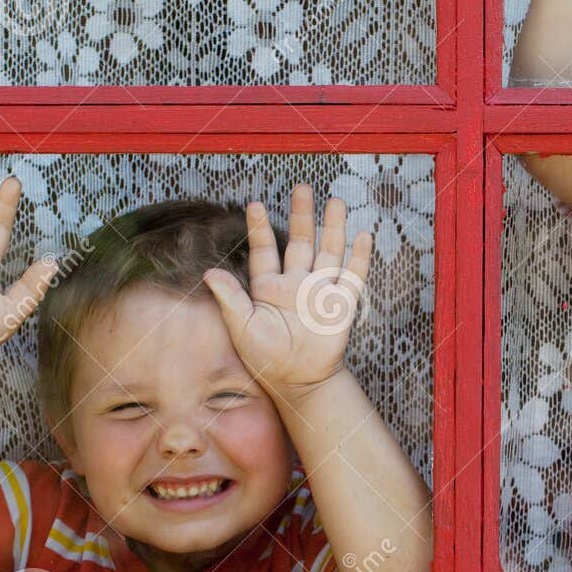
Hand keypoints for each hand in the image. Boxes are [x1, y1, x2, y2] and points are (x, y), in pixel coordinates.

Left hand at [203, 183, 372, 393]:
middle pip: (300, 241)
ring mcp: (320, 291)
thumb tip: (208, 273)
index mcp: (269, 288)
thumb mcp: (242, 327)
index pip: (264, 251)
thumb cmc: (266, 358)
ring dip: (332, 227)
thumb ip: (230, 298)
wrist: (299, 382)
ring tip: (335, 201)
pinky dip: (359, 256)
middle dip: (302, 215)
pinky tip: (363, 235)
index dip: (259, 228)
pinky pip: (353, 275)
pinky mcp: (342, 304)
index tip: (255, 204)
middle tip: (302, 188)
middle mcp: (296, 283)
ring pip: (329, 251)